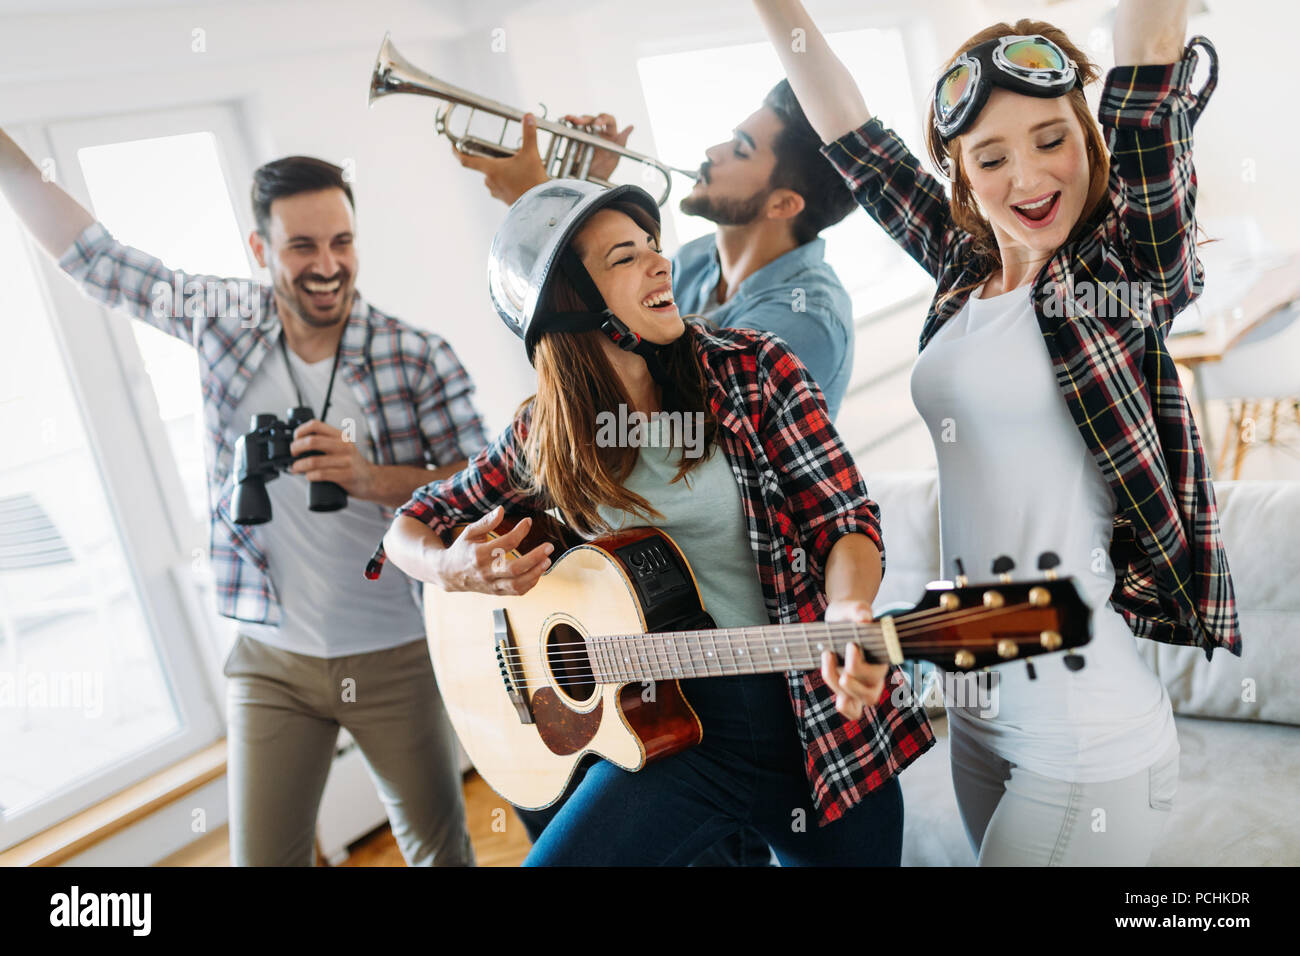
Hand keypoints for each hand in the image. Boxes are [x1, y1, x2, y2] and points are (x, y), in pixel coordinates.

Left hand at [289, 419, 375, 498]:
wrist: (372, 480)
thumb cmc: (351, 465)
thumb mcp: (343, 448)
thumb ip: (326, 443)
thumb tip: (299, 446)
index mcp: (341, 436)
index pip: (316, 425)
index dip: (300, 431)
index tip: (295, 439)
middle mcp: (344, 445)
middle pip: (312, 441)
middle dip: (296, 448)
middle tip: (293, 454)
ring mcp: (346, 461)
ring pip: (314, 461)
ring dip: (299, 465)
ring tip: (295, 468)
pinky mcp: (347, 475)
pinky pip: (322, 474)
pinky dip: (310, 476)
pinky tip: (308, 476)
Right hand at [435, 506, 552, 594]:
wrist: (449, 574)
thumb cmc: (462, 549)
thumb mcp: (470, 532)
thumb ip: (486, 522)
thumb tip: (501, 509)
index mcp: (478, 554)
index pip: (505, 543)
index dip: (520, 531)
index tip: (529, 521)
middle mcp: (486, 572)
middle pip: (515, 568)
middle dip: (535, 558)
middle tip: (549, 547)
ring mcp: (491, 584)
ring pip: (517, 584)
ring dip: (536, 573)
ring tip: (547, 561)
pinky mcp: (496, 592)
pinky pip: (516, 592)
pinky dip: (530, 583)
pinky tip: (538, 572)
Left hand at [452, 113, 548, 204]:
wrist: (540, 205)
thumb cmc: (532, 181)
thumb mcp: (531, 154)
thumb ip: (529, 134)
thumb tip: (529, 116)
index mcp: (491, 169)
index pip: (466, 161)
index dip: (457, 153)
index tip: (453, 147)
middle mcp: (490, 181)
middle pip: (483, 168)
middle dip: (490, 160)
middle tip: (502, 154)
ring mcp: (496, 192)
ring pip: (491, 178)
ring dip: (498, 172)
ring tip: (514, 167)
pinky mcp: (504, 200)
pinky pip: (499, 187)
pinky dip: (505, 181)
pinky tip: (518, 179)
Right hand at [561, 112, 632, 181]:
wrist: (588, 183)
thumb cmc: (603, 172)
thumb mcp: (614, 158)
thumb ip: (621, 142)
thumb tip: (631, 127)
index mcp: (610, 135)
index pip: (609, 120)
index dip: (603, 119)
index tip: (597, 123)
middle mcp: (598, 132)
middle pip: (592, 119)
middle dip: (585, 118)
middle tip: (579, 121)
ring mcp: (586, 134)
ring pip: (581, 122)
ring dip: (575, 118)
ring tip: (569, 119)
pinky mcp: (575, 138)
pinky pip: (571, 129)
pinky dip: (567, 124)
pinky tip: (564, 121)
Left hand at [821, 600, 887, 719]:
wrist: (841, 621)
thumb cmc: (849, 617)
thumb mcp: (851, 609)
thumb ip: (859, 610)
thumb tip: (864, 617)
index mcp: (881, 656)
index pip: (878, 671)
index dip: (861, 665)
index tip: (850, 645)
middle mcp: (875, 675)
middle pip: (870, 692)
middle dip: (851, 678)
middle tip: (833, 654)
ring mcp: (862, 685)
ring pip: (859, 700)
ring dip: (838, 686)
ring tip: (827, 659)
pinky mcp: (849, 690)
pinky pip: (854, 710)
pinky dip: (847, 708)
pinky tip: (838, 702)